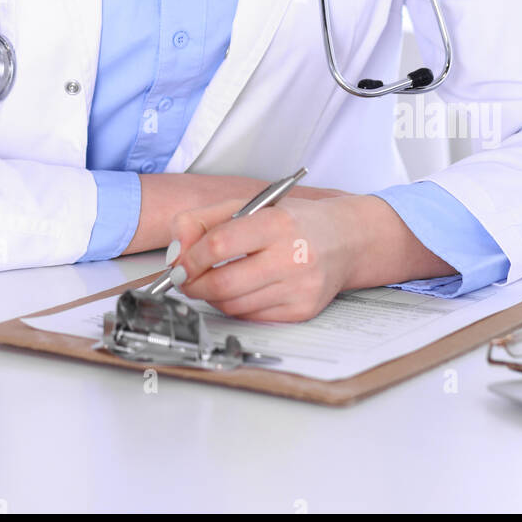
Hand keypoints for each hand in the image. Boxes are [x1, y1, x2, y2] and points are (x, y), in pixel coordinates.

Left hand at [167, 193, 360, 322]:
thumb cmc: (293, 221)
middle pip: (224, 283)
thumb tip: (177, 249)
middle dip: (194, 285)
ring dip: (212, 297)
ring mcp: (300, 288)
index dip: (192, 257)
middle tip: (185, 279)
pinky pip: (252, 316)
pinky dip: (235, 307)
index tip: (181, 262)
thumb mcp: (250, 205)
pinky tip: (238, 291)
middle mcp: (292, 256)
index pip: (220, 244)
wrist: (345, 240)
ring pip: (234, 305)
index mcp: (277, 223)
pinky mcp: (303, 311)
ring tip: (211, 282)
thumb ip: (205, 219)